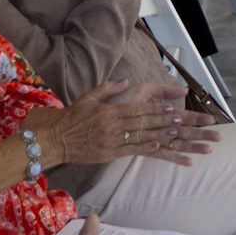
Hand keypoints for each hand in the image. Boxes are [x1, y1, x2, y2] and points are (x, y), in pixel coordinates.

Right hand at [43, 79, 220, 166]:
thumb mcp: (89, 97)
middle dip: (163, 121)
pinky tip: (157, 146)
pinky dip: (144, 149)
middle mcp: (112, 126)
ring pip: (139, 137)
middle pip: (142, 123)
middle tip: (180, 119)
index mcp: (109, 111)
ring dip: (159, 135)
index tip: (170, 107)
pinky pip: (129, 151)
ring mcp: (111, 141)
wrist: (55, 139)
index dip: (155, 109)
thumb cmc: (72, 117)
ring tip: (175, 132)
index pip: (136, 109)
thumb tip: (125, 81)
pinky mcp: (108, 154)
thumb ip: (108, 88)